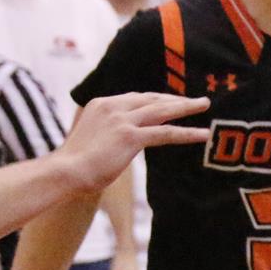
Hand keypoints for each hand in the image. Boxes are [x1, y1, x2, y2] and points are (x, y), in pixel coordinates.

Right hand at [62, 93, 210, 194]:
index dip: (157, 99)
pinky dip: (187, 133)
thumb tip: (120, 142)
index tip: (173, 101)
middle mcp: (112, 107)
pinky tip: (203, 134)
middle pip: (152, 99)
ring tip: (205, 106)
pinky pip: (166, 133)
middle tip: (197, 100)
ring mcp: (121, 120)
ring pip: (162, 111)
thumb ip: (109, 133)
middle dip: (176, 99)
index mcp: (101, 104)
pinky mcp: (130, 136)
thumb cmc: (76, 163)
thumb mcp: (93, 138)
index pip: (136, 98)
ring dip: (186, 107)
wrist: (65, 172)